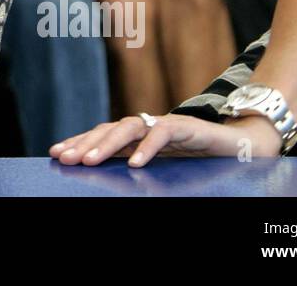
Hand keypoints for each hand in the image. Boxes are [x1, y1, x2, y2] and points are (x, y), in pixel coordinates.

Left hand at [50, 111, 282, 166]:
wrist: (240, 146)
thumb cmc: (199, 158)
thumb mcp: (161, 165)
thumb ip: (134, 163)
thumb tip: (101, 173)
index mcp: (139, 135)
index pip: (102, 134)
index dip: (79, 141)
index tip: (55, 153)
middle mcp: (148, 125)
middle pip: (110, 129)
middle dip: (84, 143)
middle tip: (65, 159)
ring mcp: (166, 124)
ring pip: (130, 126)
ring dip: (107, 143)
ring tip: (89, 161)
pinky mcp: (187, 127)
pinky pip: (163, 133)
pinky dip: (148, 147)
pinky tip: (135, 163)